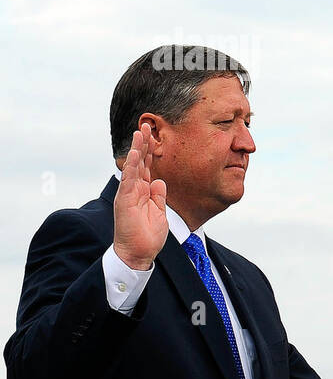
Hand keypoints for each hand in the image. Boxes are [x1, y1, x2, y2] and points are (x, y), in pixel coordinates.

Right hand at [113, 124, 167, 270]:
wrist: (138, 253)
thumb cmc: (148, 236)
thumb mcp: (160, 212)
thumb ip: (159, 196)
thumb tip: (160, 181)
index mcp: (144, 192)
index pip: (148, 167)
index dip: (150, 152)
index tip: (154, 136)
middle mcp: (135, 190)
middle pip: (140, 162)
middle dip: (143, 144)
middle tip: (146, 125)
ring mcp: (129, 194)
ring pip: (134, 167)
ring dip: (137, 149)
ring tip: (140, 132)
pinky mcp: (125, 200)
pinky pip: (129, 180)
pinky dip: (133, 166)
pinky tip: (136, 153)